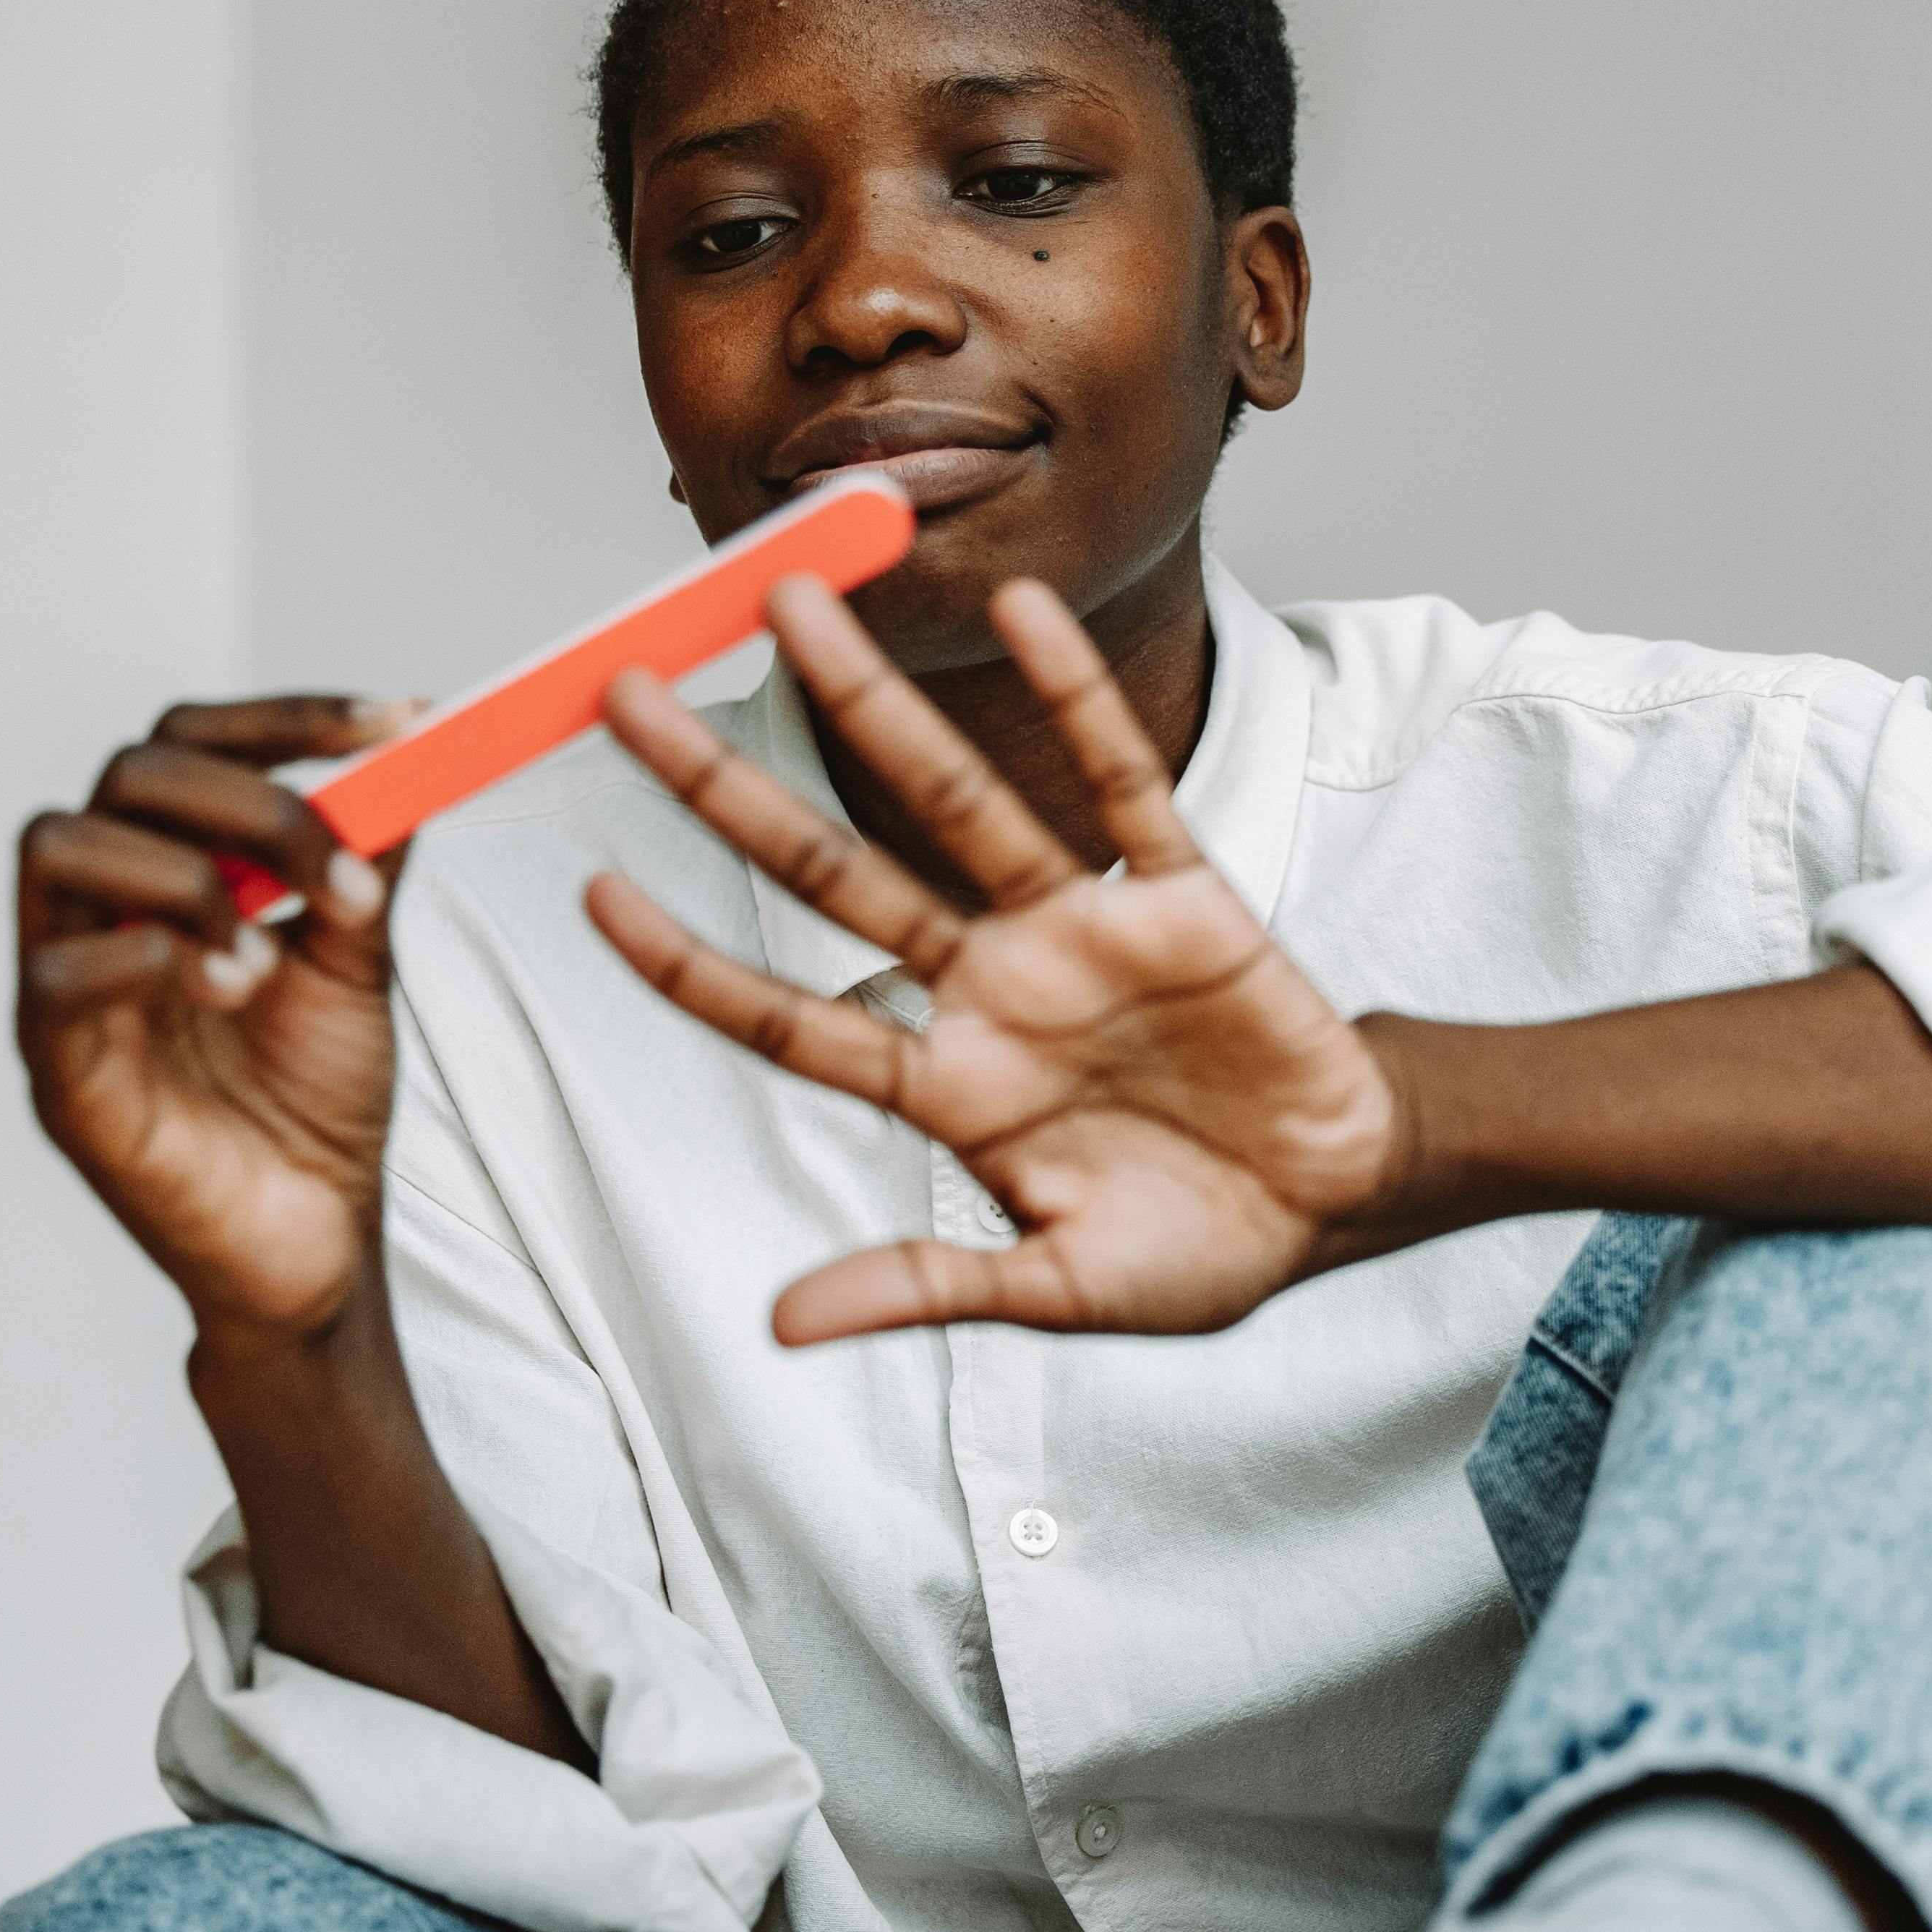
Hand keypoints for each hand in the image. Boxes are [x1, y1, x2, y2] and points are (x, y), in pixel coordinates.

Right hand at [14, 698, 414, 1338]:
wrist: (315, 1238)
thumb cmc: (318, 1098)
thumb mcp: (361, 963)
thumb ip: (365, 864)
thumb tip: (410, 751)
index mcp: (174, 862)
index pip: (195, 739)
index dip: (288, 718)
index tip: (399, 721)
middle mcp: (106, 903)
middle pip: (130, 772)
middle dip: (251, 802)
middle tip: (342, 879)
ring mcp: (67, 980)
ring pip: (60, 843)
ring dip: (188, 876)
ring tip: (267, 958)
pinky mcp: (55, 1068)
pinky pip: (54, 972)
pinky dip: (148, 955)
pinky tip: (229, 987)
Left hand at [586, 575, 1407, 1341]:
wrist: (1339, 1203)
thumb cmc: (1198, 1247)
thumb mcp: (1059, 1292)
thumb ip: (924, 1289)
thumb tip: (781, 1331)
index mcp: (954, 1086)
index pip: (792, 1019)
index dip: (693, 966)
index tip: (592, 897)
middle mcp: (996, 988)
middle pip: (835, 873)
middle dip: (725, 790)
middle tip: (621, 693)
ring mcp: (1081, 932)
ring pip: (953, 799)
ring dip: (870, 702)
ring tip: (790, 600)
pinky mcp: (1183, 898)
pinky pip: (1121, 782)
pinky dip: (1077, 697)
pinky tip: (1025, 613)